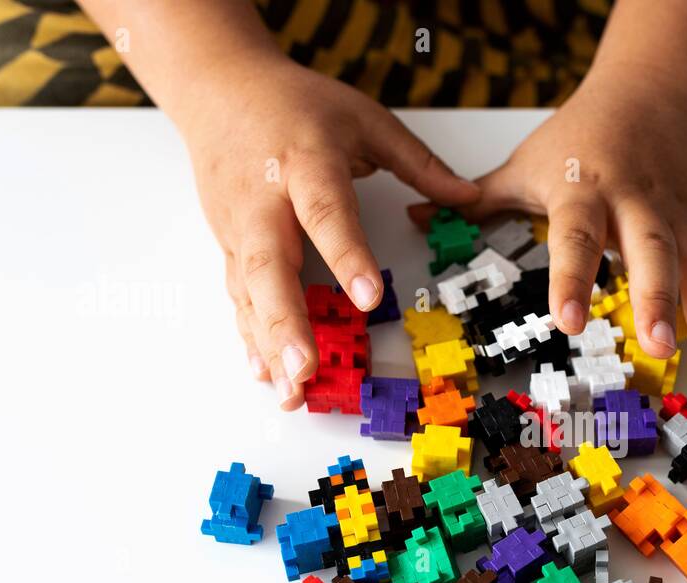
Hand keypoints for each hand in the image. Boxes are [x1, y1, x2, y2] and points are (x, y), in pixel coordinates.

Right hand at [178, 55, 478, 407]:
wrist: (218, 86)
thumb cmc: (294, 104)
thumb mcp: (364, 119)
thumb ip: (418, 163)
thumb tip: (469, 196)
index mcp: (306, 164)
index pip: (326, 214)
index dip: (346, 256)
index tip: (368, 298)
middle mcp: (265, 201)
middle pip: (271, 267)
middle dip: (287, 323)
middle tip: (306, 369)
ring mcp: (240, 228)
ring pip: (250, 293)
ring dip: (268, 346)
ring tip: (291, 392)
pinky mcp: (228, 245)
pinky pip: (240, 297)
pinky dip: (251, 337)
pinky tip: (266, 373)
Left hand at [410, 66, 686, 375]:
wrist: (647, 94)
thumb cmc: (580, 136)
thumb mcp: (527, 164)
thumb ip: (477, 200)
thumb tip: (417, 218)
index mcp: (585, 191)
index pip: (576, 237)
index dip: (572, 278)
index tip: (568, 320)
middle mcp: (637, 205)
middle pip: (652, 252)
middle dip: (657, 299)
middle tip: (657, 345)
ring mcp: (679, 217)